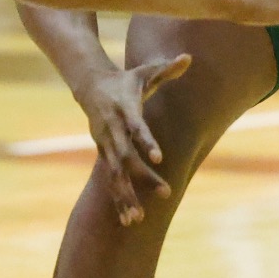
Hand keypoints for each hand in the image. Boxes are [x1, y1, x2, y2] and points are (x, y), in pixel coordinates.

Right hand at [73, 53, 191, 223]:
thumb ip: (167, 68)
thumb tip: (188, 57)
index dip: (147, 143)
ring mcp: (106, 144)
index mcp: (125, 110)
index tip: (159, 158)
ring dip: (126, 196)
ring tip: (138, 219)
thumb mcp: (145, 72)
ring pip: (115, 175)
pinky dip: (118, 199)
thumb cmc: (125, 80)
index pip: (137, 129)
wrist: (90, 86)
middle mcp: (113, 130)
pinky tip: (128, 220)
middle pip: (127, 158)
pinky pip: (111, 180)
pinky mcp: (103, 154)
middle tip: (166, 192)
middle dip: (143, 177)